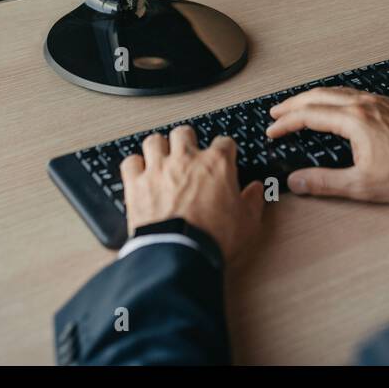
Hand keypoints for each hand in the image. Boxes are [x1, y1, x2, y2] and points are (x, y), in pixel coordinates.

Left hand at [121, 127, 264, 261]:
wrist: (180, 254)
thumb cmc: (213, 238)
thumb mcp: (247, 222)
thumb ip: (253, 201)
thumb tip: (257, 190)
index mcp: (216, 164)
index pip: (224, 142)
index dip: (224, 150)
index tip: (223, 158)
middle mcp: (186, 159)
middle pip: (184, 133)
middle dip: (187, 141)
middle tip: (188, 155)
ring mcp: (159, 169)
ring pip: (154, 141)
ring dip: (159, 148)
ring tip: (162, 159)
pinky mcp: (136, 184)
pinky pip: (131, 162)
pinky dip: (135, 166)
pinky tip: (140, 173)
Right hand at [265, 87, 388, 202]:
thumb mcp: (362, 185)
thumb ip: (325, 182)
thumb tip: (297, 180)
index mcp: (354, 120)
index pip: (309, 115)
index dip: (286, 123)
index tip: (272, 131)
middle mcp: (364, 104)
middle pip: (319, 95)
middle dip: (293, 103)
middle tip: (276, 112)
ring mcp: (379, 101)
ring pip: (337, 90)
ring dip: (313, 96)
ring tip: (299, 105)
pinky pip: (353, 91)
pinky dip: (334, 95)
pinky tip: (335, 104)